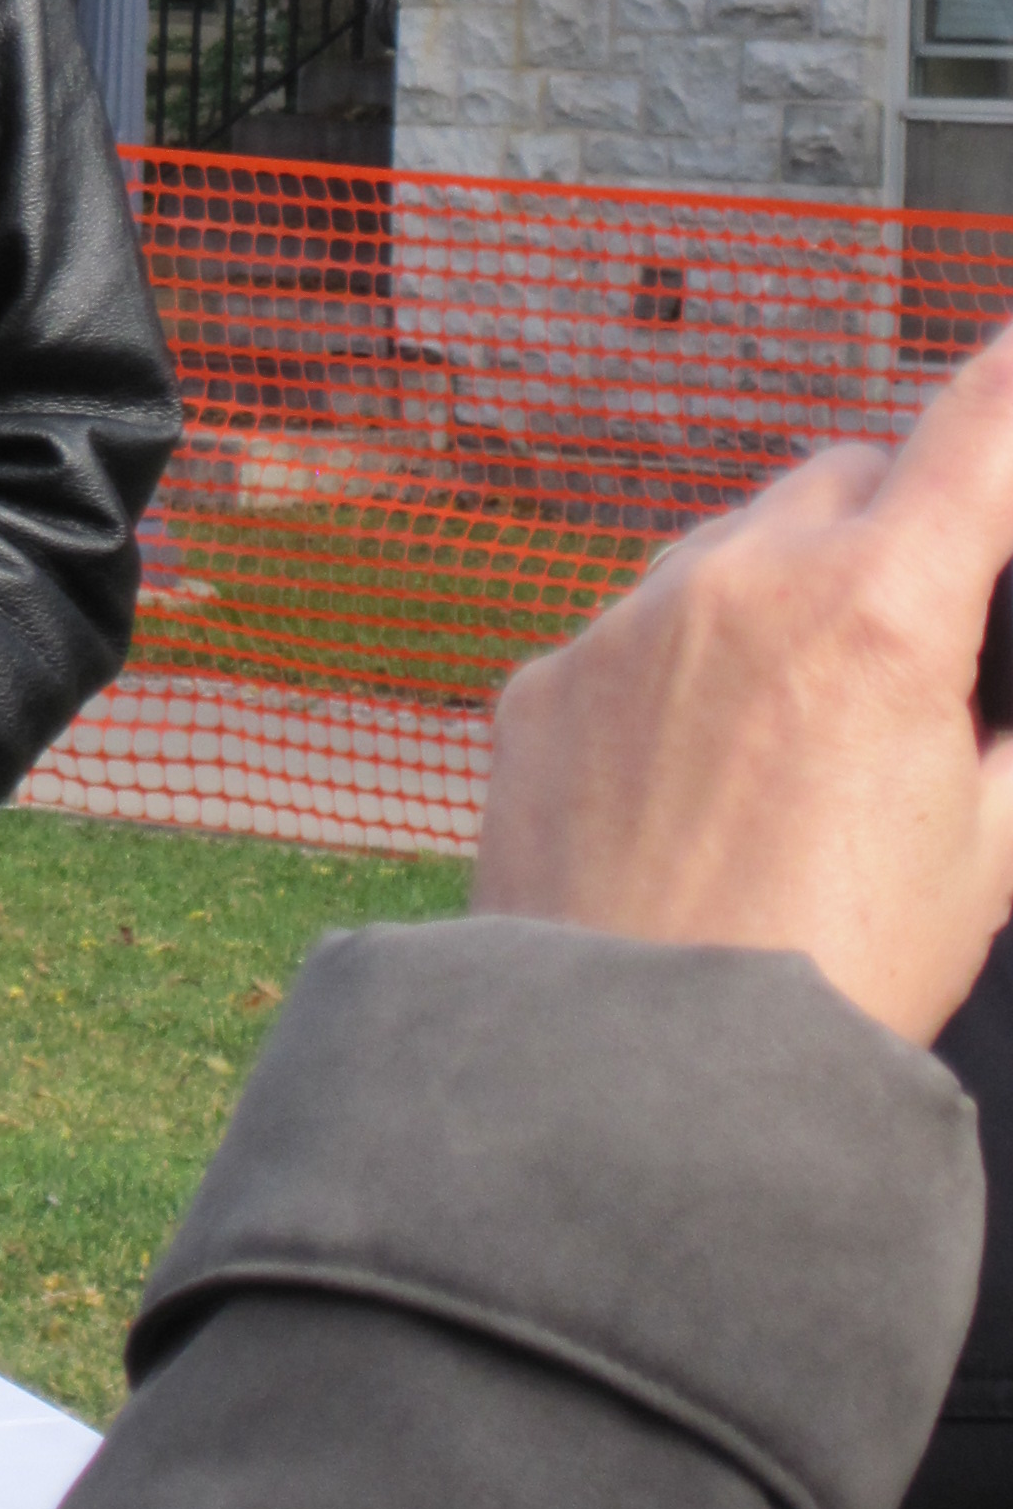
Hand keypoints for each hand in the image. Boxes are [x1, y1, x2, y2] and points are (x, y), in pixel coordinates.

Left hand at [476, 329, 1012, 1041]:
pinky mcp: (543, 679)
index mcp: (880, 611)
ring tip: (802, 737)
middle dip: (897, 524)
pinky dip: (677, 670)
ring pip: (732, 546)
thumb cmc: (832, 975)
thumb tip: (984, 669)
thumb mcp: (988, 846)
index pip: (977, 431)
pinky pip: (632, 631)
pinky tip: (696, 783)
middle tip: (923, 632)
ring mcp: (625, 622)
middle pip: (848, 477)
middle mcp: (741, 582)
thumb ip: (1006, 722)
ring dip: (782, 592)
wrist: (638, 1078)